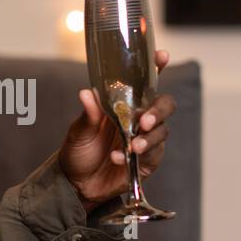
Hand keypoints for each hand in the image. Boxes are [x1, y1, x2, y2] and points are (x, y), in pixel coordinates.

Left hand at [57, 49, 174, 211]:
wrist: (76, 183)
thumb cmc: (79, 151)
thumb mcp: (79, 131)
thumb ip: (88, 114)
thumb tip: (86, 93)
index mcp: (124, 105)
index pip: (145, 82)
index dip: (156, 67)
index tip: (162, 56)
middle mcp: (139, 119)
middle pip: (164, 106)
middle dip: (158, 110)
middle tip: (144, 121)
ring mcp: (146, 140)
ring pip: (162, 131)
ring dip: (149, 138)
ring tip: (132, 146)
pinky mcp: (148, 161)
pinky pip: (153, 154)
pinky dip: (139, 155)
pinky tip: (118, 158)